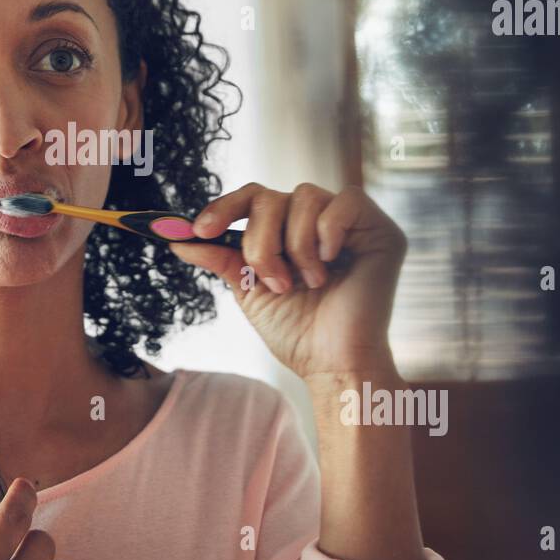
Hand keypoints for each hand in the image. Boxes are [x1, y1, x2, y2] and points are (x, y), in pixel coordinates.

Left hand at [168, 183, 406, 379]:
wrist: (332, 365)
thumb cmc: (297, 333)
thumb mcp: (248, 289)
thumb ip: (221, 257)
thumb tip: (179, 239)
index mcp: (287, 232)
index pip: (253, 197)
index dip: (224, 207)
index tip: (199, 230)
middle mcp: (316, 222)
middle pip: (272, 195)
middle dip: (260, 238)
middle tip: (268, 278)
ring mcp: (350, 225)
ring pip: (305, 194)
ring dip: (294, 243)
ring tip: (305, 282)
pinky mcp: (379, 230)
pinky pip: (346, 200)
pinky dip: (329, 231)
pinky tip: (331, 265)